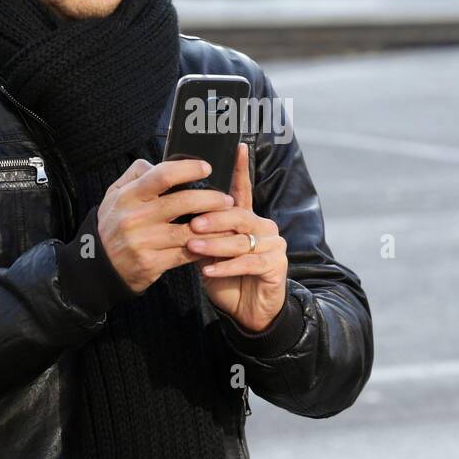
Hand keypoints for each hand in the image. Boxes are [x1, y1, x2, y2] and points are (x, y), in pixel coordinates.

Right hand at [96, 157, 237, 293]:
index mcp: (128, 197)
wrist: (99, 268)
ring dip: (214, 225)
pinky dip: (205, 247)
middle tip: (226, 198)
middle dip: (210, 198)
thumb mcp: (114, 195)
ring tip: (228, 219)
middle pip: (182, 202)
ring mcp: (143, 242)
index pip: (162, 176)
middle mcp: (135, 218)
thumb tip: (159, 163)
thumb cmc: (113, 226)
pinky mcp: (152, 263)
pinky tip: (217, 241)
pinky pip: (186, 254)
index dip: (188, 169)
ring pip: (189, 230)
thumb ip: (135, 174)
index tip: (207, 167)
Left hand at [187, 142, 287, 332]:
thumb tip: (182, 215)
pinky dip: (225, 267)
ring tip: (193, 248)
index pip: (243, 188)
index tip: (237, 146)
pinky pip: (248, 262)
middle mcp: (263, 226)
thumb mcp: (209, 253)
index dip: (241, 168)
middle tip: (191, 223)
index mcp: (247, 219)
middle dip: (213, 219)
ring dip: (215, 245)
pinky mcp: (276, 264)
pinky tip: (207, 271)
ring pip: (241, 239)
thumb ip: (203, 233)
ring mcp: (273, 244)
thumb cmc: (226, 278)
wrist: (248, 312)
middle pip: (238, 215)